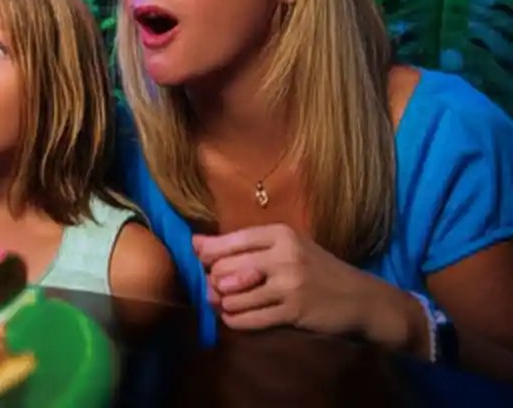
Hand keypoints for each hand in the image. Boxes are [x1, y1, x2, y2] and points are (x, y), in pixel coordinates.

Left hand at [193, 225, 391, 337]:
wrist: (360, 298)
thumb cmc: (316, 269)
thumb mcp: (286, 247)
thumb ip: (242, 244)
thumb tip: (194, 243)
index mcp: (280, 234)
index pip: (227, 242)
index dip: (208, 256)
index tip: (207, 264)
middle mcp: (283, 256)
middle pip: (224, 270)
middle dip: (214, 282)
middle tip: (217, 289)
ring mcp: (289, 285)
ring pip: (232, 297)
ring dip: (224, 305)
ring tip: (228, 304)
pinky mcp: (293, 312)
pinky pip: (247, 319)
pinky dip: (234, 320)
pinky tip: (237, 317)